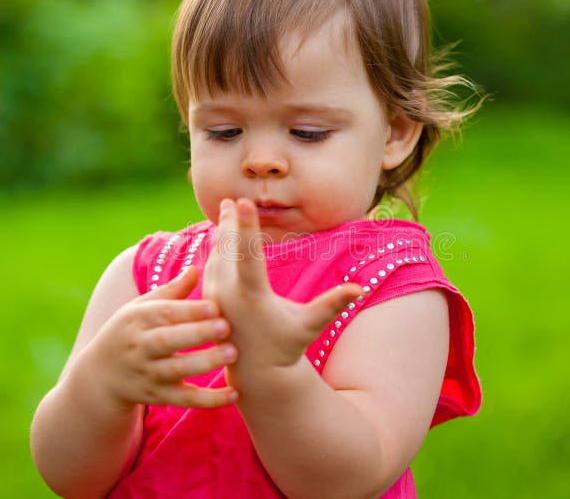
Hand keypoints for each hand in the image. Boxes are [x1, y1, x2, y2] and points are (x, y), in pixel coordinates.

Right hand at [77, 266, 238, 410]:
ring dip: (205, 362)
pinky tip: (234, 393)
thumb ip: (171, 291)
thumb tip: (195, 269)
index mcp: (138, 319)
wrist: (100, 376)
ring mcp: (149, 374)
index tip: (215, 306)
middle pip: (168, 341)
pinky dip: (210, 400)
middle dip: (197, 333)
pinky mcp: (159, 397)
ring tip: (233, 353)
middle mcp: (141, 347)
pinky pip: (186, 400)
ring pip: (177, 370)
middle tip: (226, 326)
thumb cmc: (132, 331)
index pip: (164, 313)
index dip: (189, 310)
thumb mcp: (142, 307)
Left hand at [202, 198, 361, 382]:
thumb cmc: (287, 345)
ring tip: (228, 207)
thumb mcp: (310, 325)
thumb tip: (360, 289)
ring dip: (223, 230)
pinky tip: (222, 230)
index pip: (248, 255)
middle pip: (228, 247)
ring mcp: (214, 295)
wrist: (255, 372)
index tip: (242, 202)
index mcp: (251, 296)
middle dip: (232, 222)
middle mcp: (227, 294)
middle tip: (234, 198)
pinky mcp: (209, 297)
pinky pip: (212, 263)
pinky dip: (218, 245)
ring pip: (217, 253)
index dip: (246, 226)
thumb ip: (332, 304)